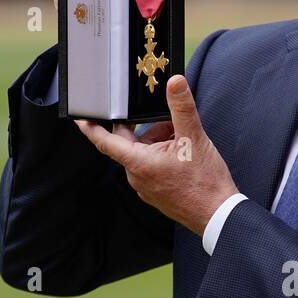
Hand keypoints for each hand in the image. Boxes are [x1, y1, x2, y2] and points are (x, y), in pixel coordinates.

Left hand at [76, 75, 238, 236]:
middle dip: (150, 128)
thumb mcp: (194, 138)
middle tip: (171, 121)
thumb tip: (175, 83)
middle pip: (132, 142)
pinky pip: (153, 167)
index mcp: (138, 162)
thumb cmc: (204, 183)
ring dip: (160, 141)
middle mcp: (137, 177)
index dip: (91, 127)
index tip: (81, 117)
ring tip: (184, 140)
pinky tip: (184, 155)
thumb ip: (182, 107)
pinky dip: (164, 156)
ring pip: (145, 154)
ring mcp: (146, 187)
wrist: (217, 215)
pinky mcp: (157, 193)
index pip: (105, 141)